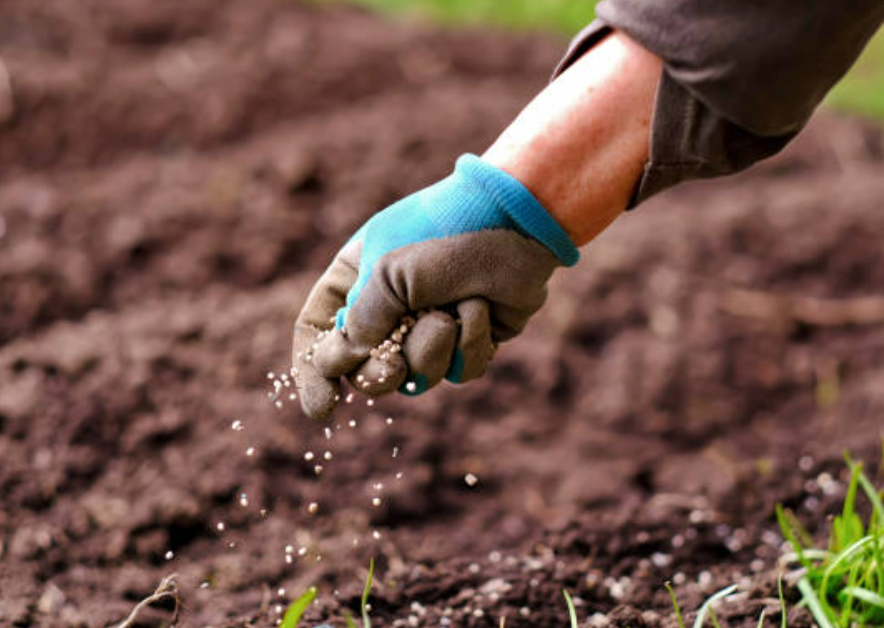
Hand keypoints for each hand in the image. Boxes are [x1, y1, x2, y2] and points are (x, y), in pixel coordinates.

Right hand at [292, 154, 577, 419]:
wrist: (517, 220)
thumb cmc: (444, 233)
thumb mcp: (387, 272)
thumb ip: (361, 322)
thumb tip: (343, 365)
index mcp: (356, 279)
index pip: (318, 331)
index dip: (314, 372)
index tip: (322, 407)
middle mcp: (389, 306)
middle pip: (365, 369)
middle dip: (379, 375)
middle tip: (392, 368)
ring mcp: (431, 325)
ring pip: (416, 376)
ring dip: (432, 349)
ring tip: (450, 312)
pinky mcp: (470, 339)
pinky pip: (459, 372)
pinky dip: (470, 344)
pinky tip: (481, 309)